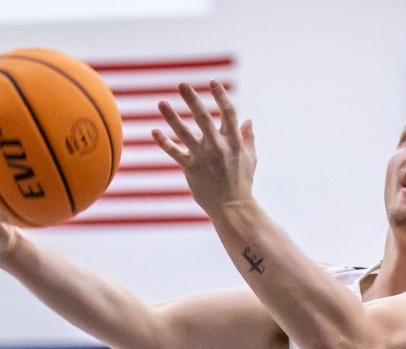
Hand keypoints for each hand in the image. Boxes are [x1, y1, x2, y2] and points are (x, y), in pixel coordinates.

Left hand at [154, 81, 255, 212]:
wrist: (232, 208)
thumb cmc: (242, 182)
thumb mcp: (250, 159)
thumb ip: (248, 138)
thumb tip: (248, 120)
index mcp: (234, 141)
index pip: (228, 112)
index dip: (220, 95)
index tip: (212, 82)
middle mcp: (218, 146)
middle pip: (203, 117)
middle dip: (192, 100)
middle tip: (182, 85)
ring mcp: (203, 157)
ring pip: (184, 133)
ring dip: (171, 117)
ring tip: (161, 103)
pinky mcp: (191, 169)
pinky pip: (174, 153)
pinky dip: (164, 142)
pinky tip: (154, 132)